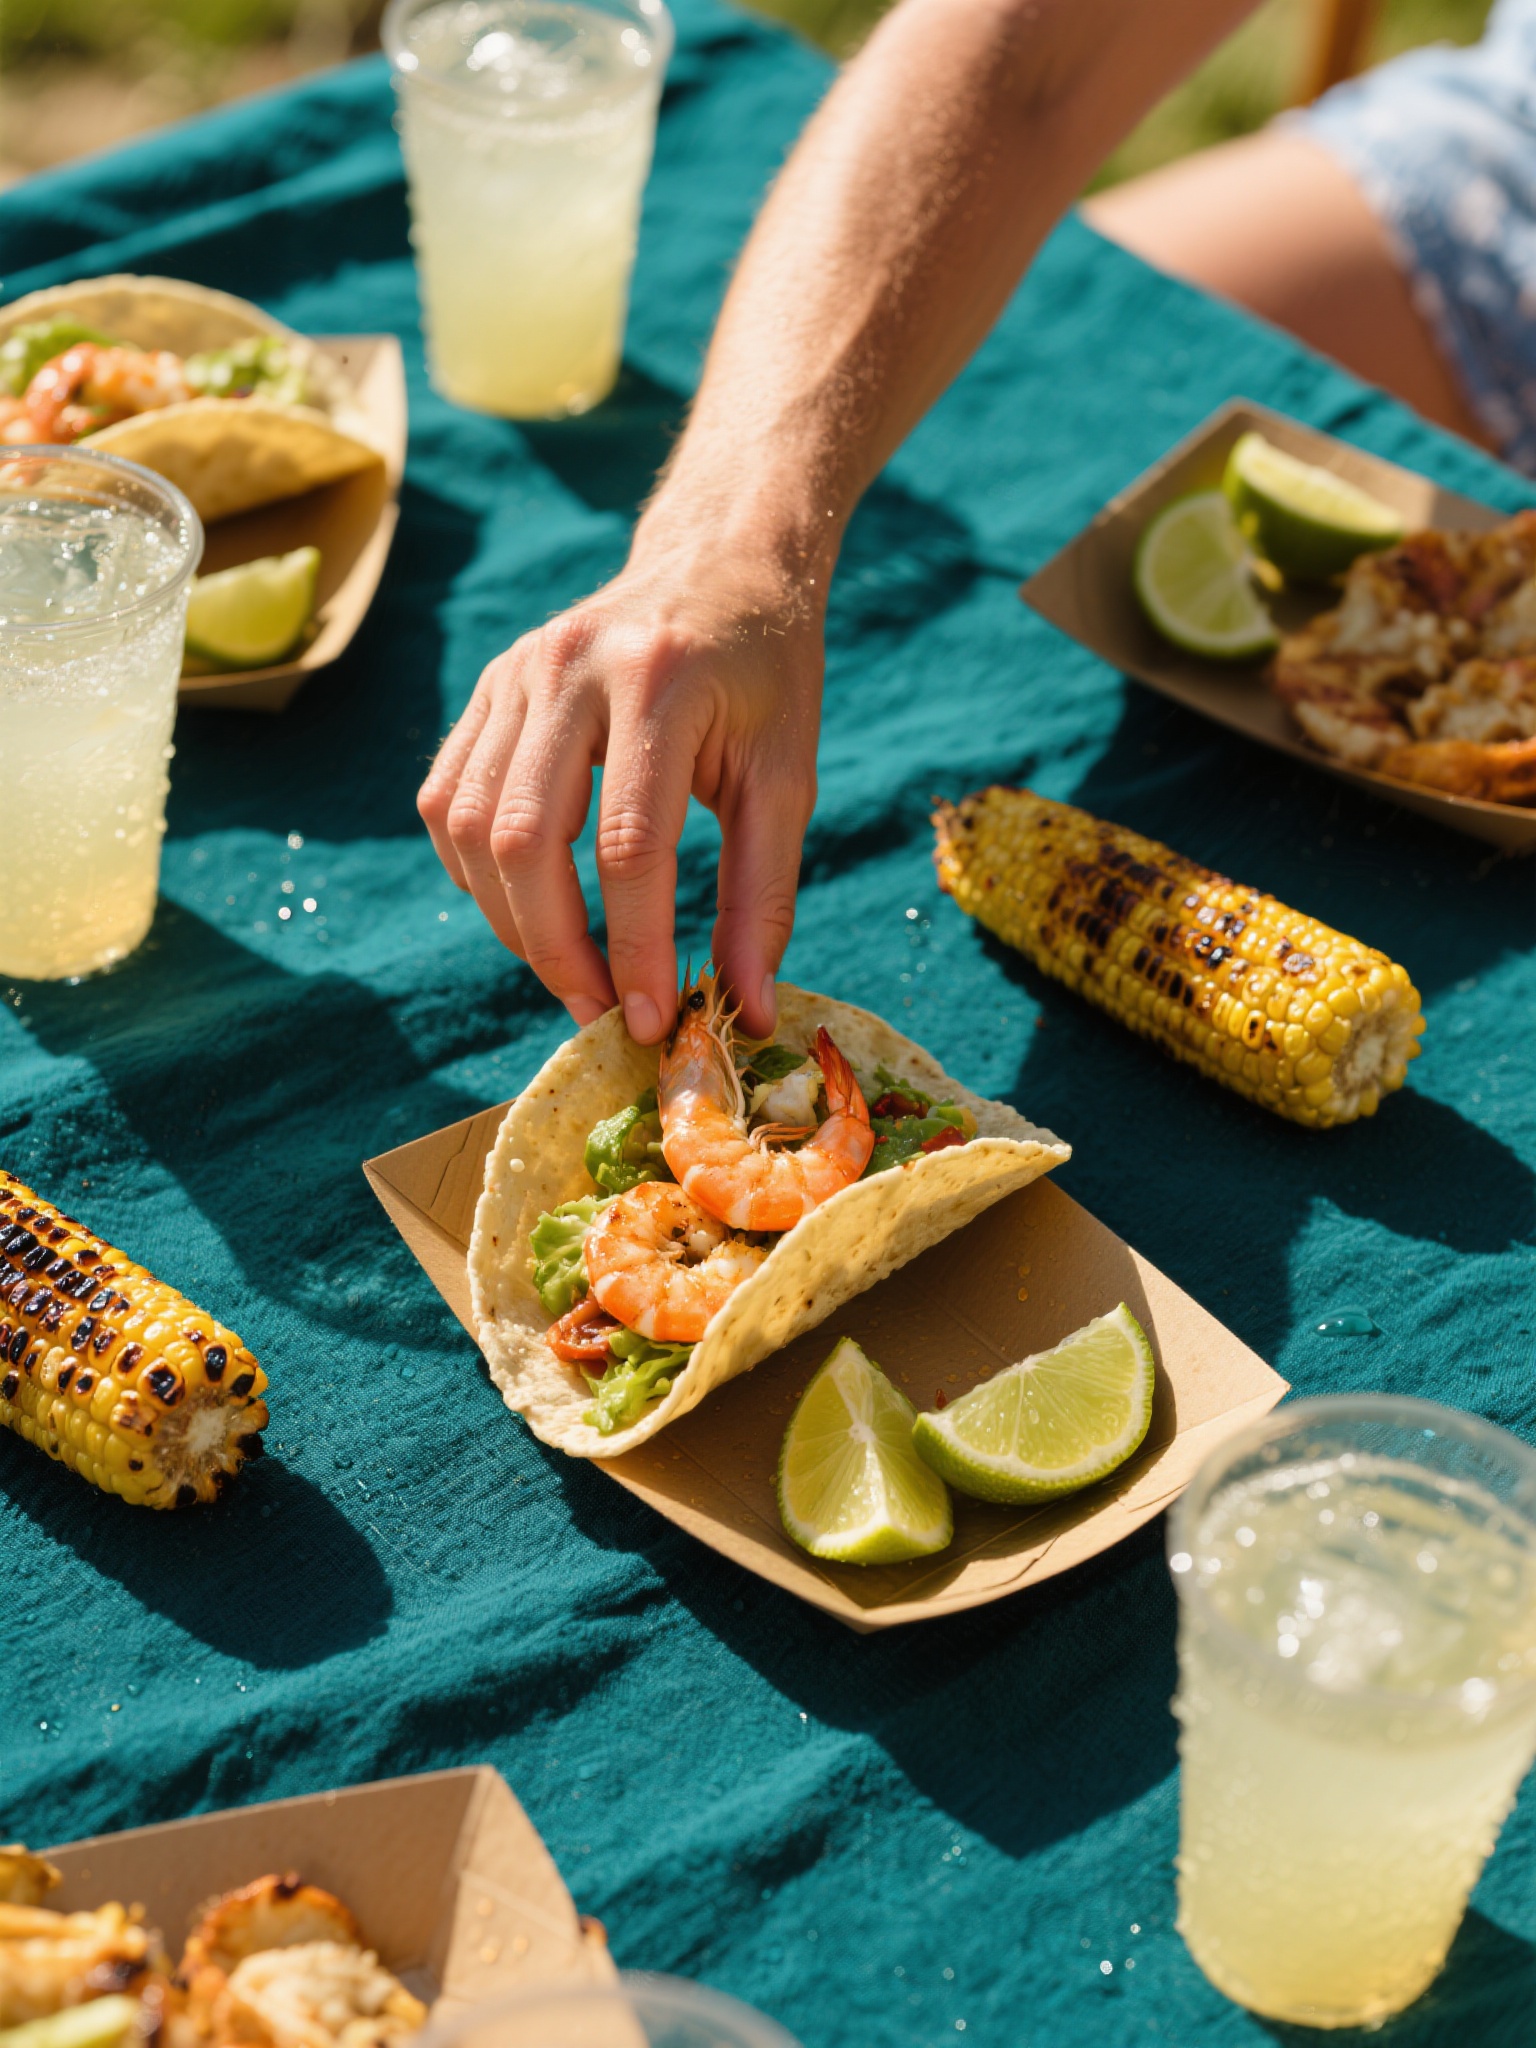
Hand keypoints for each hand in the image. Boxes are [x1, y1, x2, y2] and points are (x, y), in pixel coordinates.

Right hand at [418, 529, 824, 1042]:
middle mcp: (570, 667)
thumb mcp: (786, 778)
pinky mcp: (488, 685)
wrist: (720, 559)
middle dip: (554, 948)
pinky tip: (527, 908)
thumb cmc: (766, 675)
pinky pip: (446, 799)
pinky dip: (475, 873)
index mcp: (660, 682)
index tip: (652, 1021)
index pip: (628, 846)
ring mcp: (515, 670)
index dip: (634, 948)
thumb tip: (746, 1011)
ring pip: (467, 826)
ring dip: (509, 921)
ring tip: (568, 971)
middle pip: (524, 840)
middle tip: (597, 1013)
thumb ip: (764, 896)